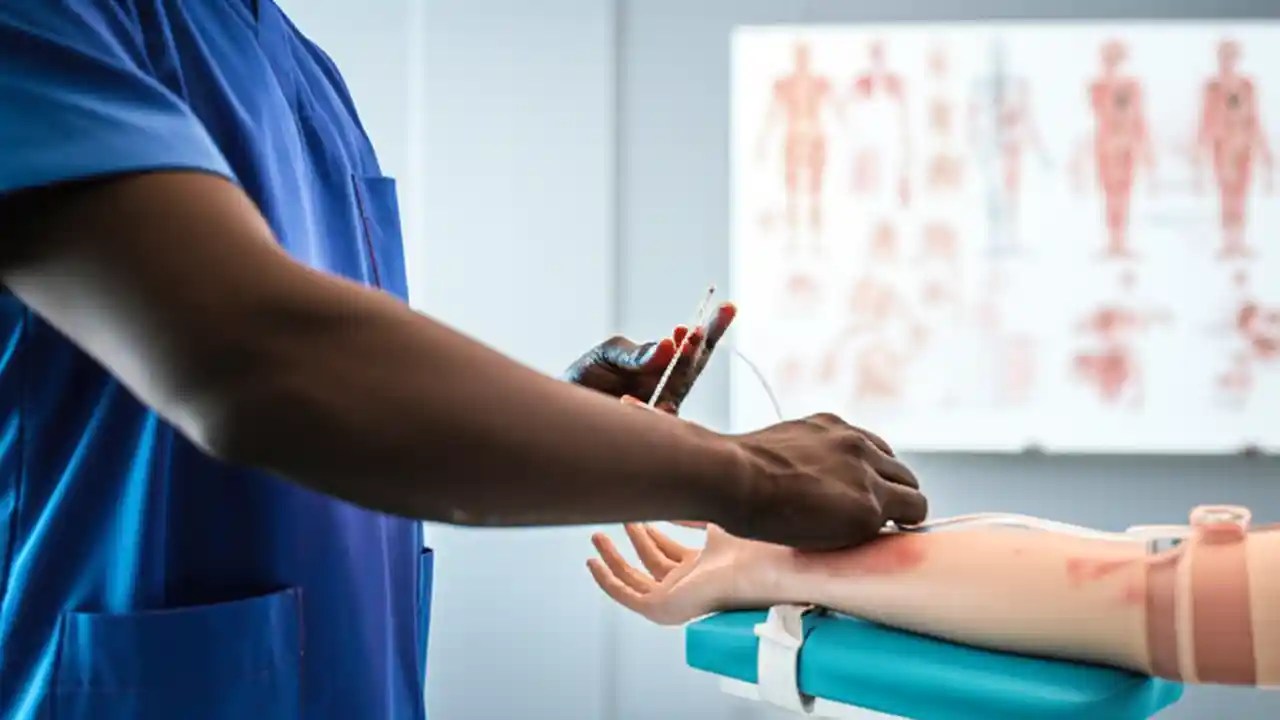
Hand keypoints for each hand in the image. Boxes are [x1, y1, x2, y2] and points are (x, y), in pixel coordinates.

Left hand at [564, 302, 735, 411]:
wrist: (563, 408)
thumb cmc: (587, 377)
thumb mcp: (610, 354)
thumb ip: (637, 352)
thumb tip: (667, 346)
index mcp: (663, 363)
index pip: (693, 344)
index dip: (713, 327)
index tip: (729, 306)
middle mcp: (668, 384)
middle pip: (695, 364)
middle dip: (700, 345)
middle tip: (697, 330)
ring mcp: (661, 406)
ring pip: (680, 389)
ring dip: (681, 366)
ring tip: (680, 342)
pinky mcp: (648, 429)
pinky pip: (658, 420)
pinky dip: (649, 408)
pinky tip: (631, 397)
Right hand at [588, 522, 772, 624]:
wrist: (758, 568)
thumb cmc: (750, 547)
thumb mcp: (715, 518)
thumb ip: (692, 511)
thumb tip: (670, 495)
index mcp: (704, 568)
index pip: (668, 551)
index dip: (650, 532)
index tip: (635, 514)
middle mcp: (688, 585)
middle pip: (650, 562)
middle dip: (632, 540)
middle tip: (619, 518)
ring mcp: (674, 598)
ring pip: (633, 578)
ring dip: (614, 557)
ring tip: (598, 535)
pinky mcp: (660, 608)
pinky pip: (624, 595)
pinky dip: (606, 579)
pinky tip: (593, 562)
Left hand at [725, 413, 925, 549]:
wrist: (734, 478)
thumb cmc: (771, 520)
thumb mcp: (826, 540)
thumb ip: (863, 526)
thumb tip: (881, 518)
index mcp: (869, 503)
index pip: (917, 507)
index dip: (910, 518)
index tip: (900, 522)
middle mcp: (866, 465)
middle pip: (908, 478)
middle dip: (901, 493)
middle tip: (885, 505)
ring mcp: (848, 438)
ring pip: (886, 453)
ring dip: (880, 468)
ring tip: (859, 482)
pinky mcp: (828, 421)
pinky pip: (857, 435)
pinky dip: (854, 450)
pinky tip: (834, 461)